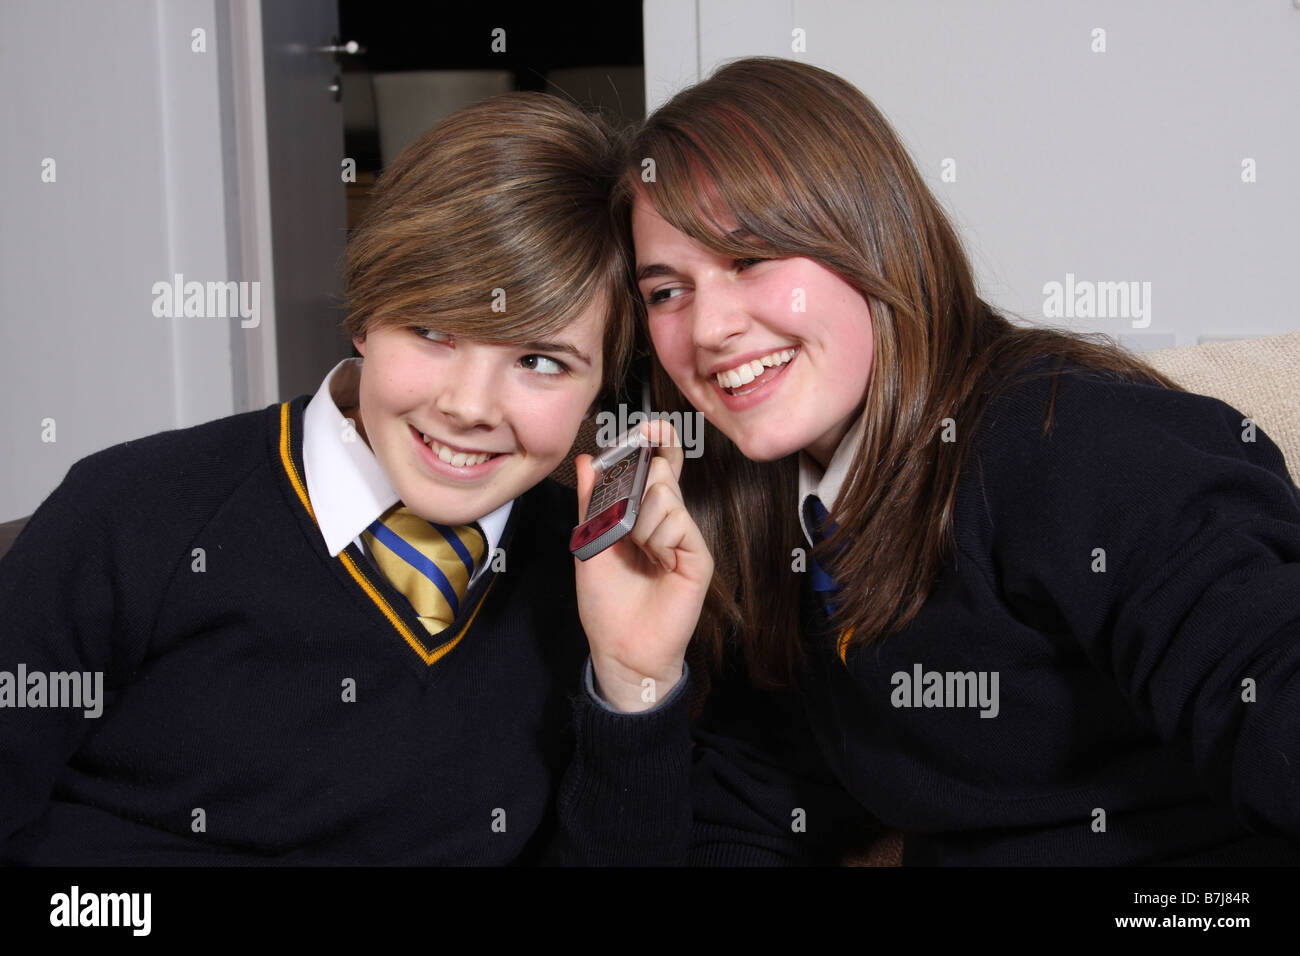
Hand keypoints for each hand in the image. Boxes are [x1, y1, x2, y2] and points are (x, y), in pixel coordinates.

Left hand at [574, 419, 712, 712]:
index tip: (650, 427)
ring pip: (665, 494)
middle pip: (660, 473)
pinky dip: (659, 538)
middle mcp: (668, 521)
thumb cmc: (606, 603)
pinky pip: (678, 521)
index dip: (655, 445)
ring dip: (641, 522)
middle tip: (625, 513)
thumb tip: (589, 459)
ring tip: (639, 553)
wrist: (621, 648)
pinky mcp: (698, 556)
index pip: (655, 468)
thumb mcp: (588, 543)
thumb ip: (591, 501)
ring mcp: (685, 537)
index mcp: (643, 515)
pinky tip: (657, 561)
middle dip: (636, 484)